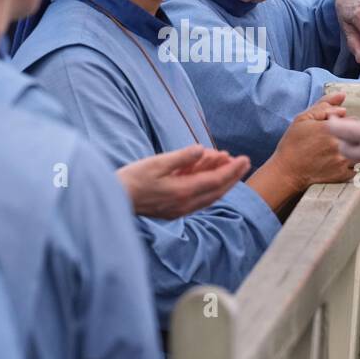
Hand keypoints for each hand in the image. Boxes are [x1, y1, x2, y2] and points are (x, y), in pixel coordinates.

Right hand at [117, 144, 249, 218]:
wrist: (114, 199)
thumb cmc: (132, 179)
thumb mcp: (156, 162)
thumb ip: (181, 157)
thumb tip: (202, 149)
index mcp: (182, 192)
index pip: (215, 181)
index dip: (232, 170)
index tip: (245, 159)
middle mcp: (184, 204)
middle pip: (216, 190)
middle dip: (232, 176)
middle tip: (245, 161)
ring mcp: (179, 209)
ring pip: (208, 195)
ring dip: (220, 180)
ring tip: (227, 162)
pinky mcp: (173, 209)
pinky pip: (197, 198)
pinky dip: (206, 185)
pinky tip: (208, 173)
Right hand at [259, 92, 354, 193]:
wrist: (287, 171)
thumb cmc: (293, 144)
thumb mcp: (303, 118)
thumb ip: (324, 105)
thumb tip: (342, 96)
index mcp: (330, 128)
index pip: (353, 119)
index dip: (345, 122)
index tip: (336, 128)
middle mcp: (339, 144)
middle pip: (359, 134)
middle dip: (351, 135)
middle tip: (335, 140)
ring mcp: (343, 160)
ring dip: (355, 149)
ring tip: (338, 151)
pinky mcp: (344, 174)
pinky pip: (358, 166)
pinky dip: (351, 164)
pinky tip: (338, 162)